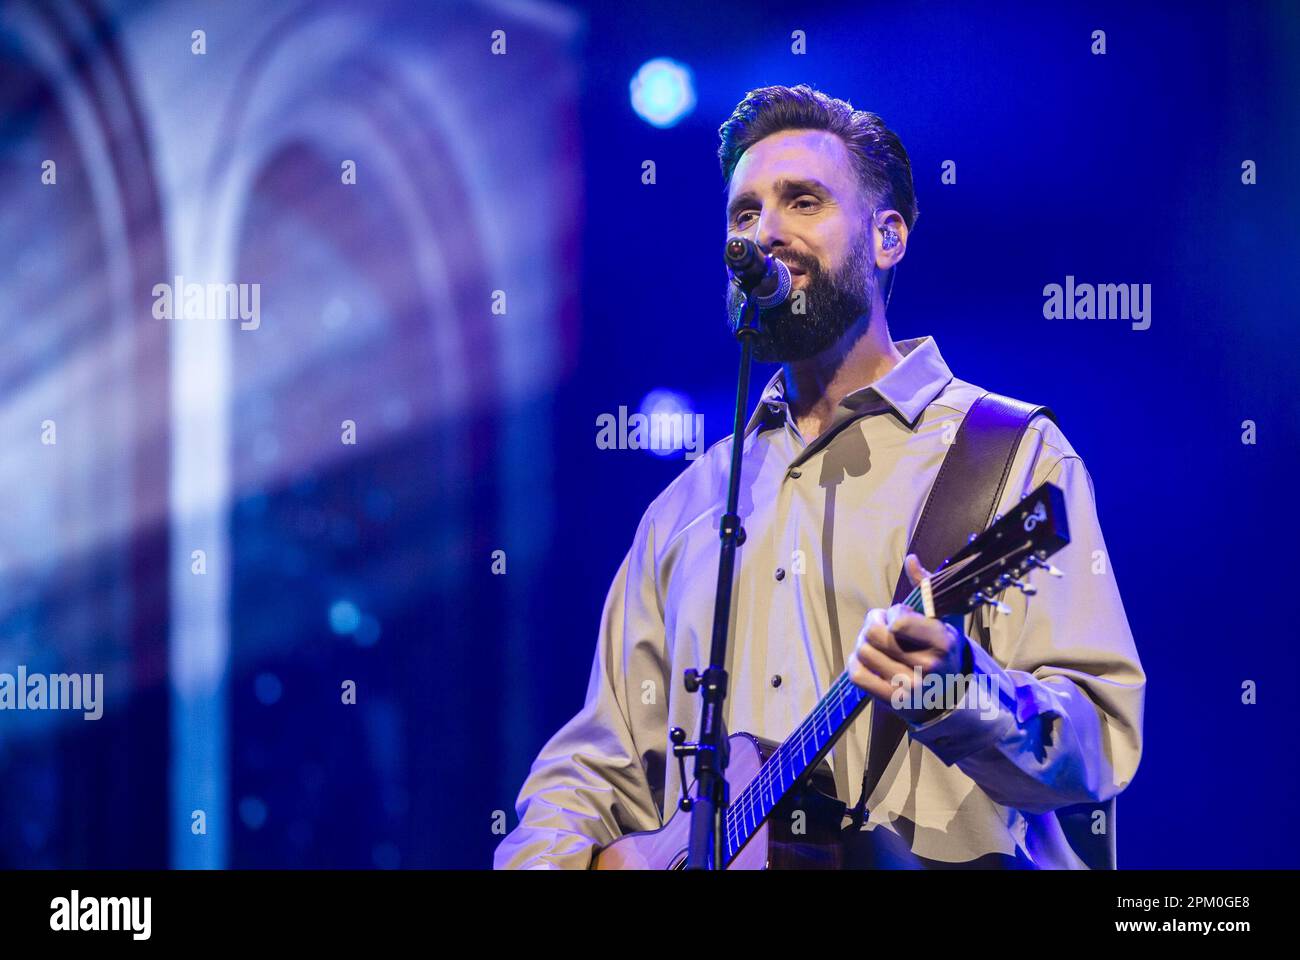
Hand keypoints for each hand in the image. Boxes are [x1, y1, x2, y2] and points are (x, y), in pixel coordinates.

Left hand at [846, 554, 971, 721]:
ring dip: (863, 641)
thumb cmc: (943, 648)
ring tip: (876, 641)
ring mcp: (909, 687)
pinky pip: (856, 674)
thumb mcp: (945, 618)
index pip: (899, 621)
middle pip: (873, 634)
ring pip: (862, 651)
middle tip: (881, 624)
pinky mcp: (892, 701)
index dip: (893, 612)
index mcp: (942, 642)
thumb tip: (910, 560)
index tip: (900, 615)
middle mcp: (927, 667)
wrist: (950, 694)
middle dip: (873, 622)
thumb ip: (928, 587)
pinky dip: (855, 661)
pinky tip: (867, 658)